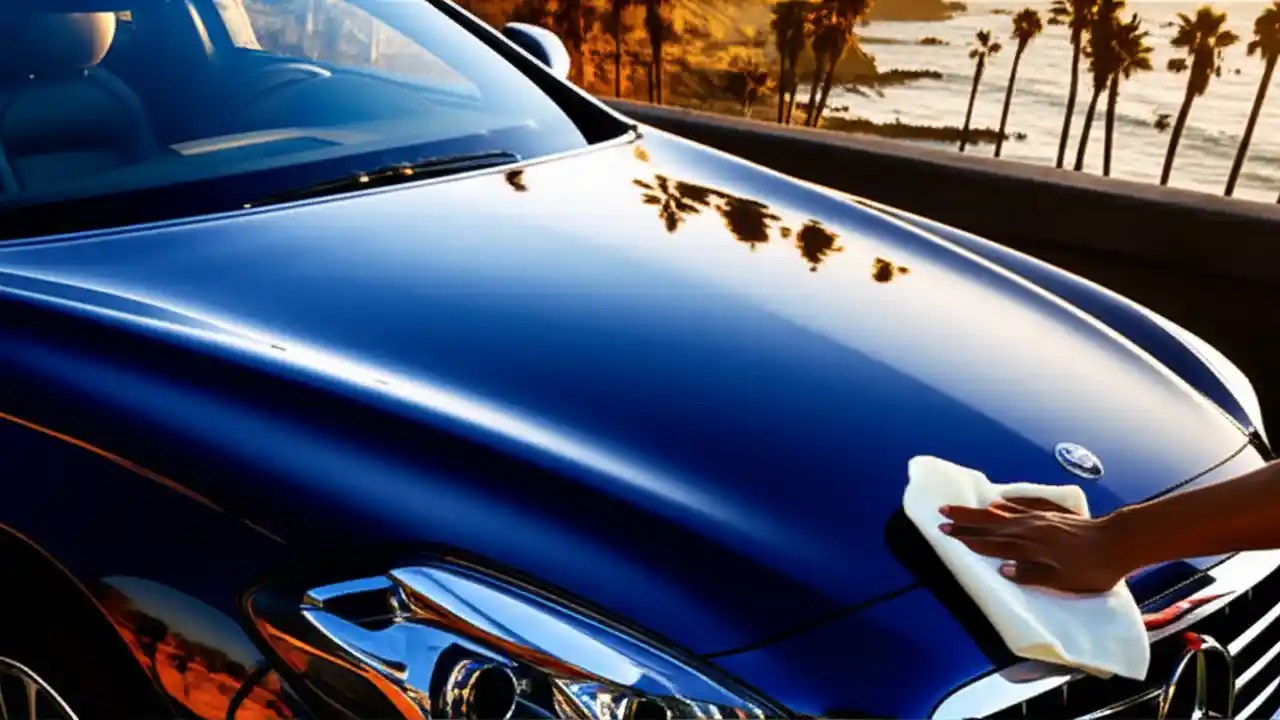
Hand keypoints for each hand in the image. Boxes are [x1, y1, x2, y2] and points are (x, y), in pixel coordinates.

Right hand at [938, 497, 1133, 593]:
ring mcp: (1040, 518)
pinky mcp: (1052, 513)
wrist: (1119, 542)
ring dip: (980, 510)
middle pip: (990, 523)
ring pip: (1003, 512)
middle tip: (942, 512)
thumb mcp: (1061, 580)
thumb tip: (1001, 569)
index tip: (945, 531)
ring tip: (961, 506)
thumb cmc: (1092, 568)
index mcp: (1028, 546)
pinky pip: (1024, 504)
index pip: (990, 542)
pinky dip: (1009, 502)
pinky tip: (1000, 499)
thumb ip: (1029, 574)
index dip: (967, 538)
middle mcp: (1029, 528)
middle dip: (965, 518)